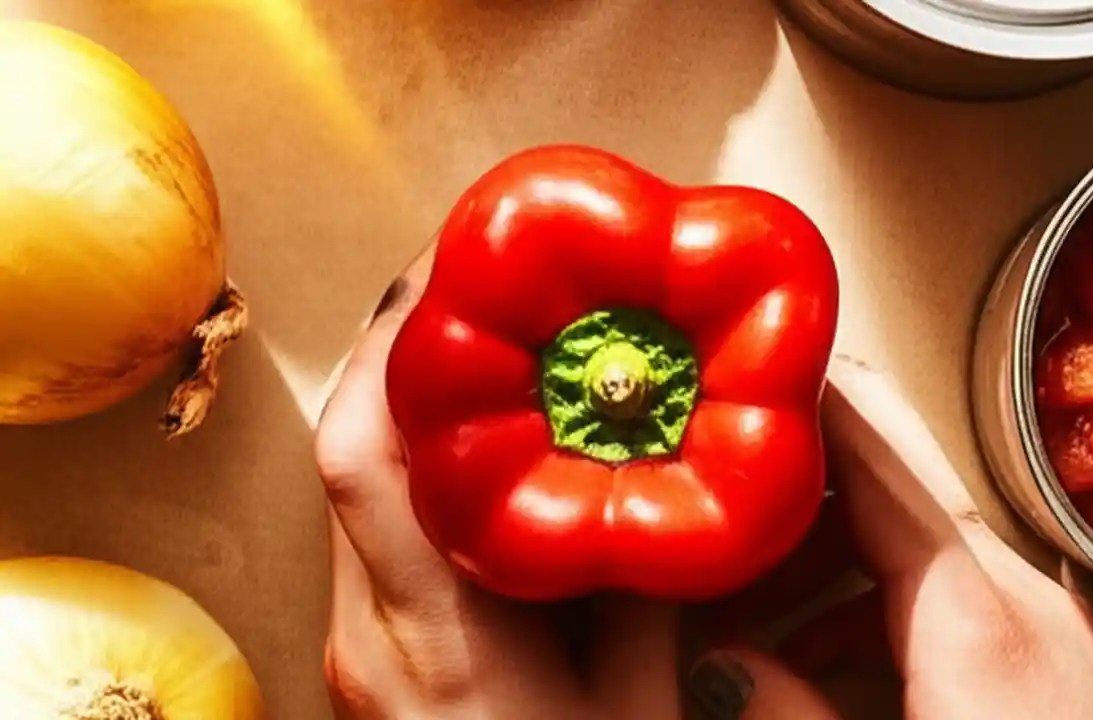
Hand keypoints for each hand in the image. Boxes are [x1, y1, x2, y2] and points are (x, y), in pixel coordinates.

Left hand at [314, 245, 679, 719]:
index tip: (442, 266)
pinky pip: (378, 527)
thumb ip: (650, 594)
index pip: (369, 460)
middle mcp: (368, 630)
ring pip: (358, 485)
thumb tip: (662, 477)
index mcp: (434, 638)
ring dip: (407, 400)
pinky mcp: (373, 651)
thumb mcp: (644, 710)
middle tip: (474, 276)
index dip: (392, 349)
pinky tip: (487, 447)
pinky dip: (420, 463)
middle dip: (400, 348)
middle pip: (349, 452)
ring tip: (485, 338)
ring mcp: (359, 641)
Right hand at [685, 357, 1092, 719]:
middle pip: (888, 515)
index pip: (875, 476)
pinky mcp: (1058, 679)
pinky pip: (951, 617)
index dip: (812, 413)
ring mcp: (1050, 640)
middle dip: (790, 512)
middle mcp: (1024, 607)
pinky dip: (876, 624)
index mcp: (978, 620)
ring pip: (917, 567)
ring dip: (826, 579)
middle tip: (707, 522)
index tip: (757, 368)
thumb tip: (712, 665)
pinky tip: (822, 672)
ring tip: (742, 615)